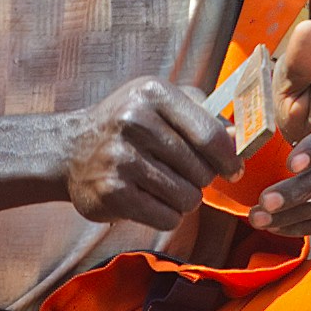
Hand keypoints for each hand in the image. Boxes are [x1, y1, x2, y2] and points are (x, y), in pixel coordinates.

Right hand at [59, 74, 228, 247]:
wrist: (70, 149)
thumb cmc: (128, 124)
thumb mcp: (161, 103)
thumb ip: (203, 115)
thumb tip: (240, 139)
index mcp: (152, 93)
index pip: (210, 134)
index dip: (229, 158)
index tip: (233, 170)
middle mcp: (134, 122)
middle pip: (201, 170)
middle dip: (200, 179)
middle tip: (181, 174)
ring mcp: (121, 159)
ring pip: (187, 197)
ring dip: (183, 198)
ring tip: (164, 186)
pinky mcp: (112, 193)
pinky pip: (167, 217)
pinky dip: (166, 214)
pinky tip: (150, 200)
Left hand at [250, 12, 310, 238]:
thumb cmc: (309, 93)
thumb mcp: (300, 74)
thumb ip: (301, 58)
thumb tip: (308, 28)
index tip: (289, 163)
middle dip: (301, 190)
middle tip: (263, 204)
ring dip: (299, 213)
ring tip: (260, 218)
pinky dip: (307, 225)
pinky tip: (278, 227)